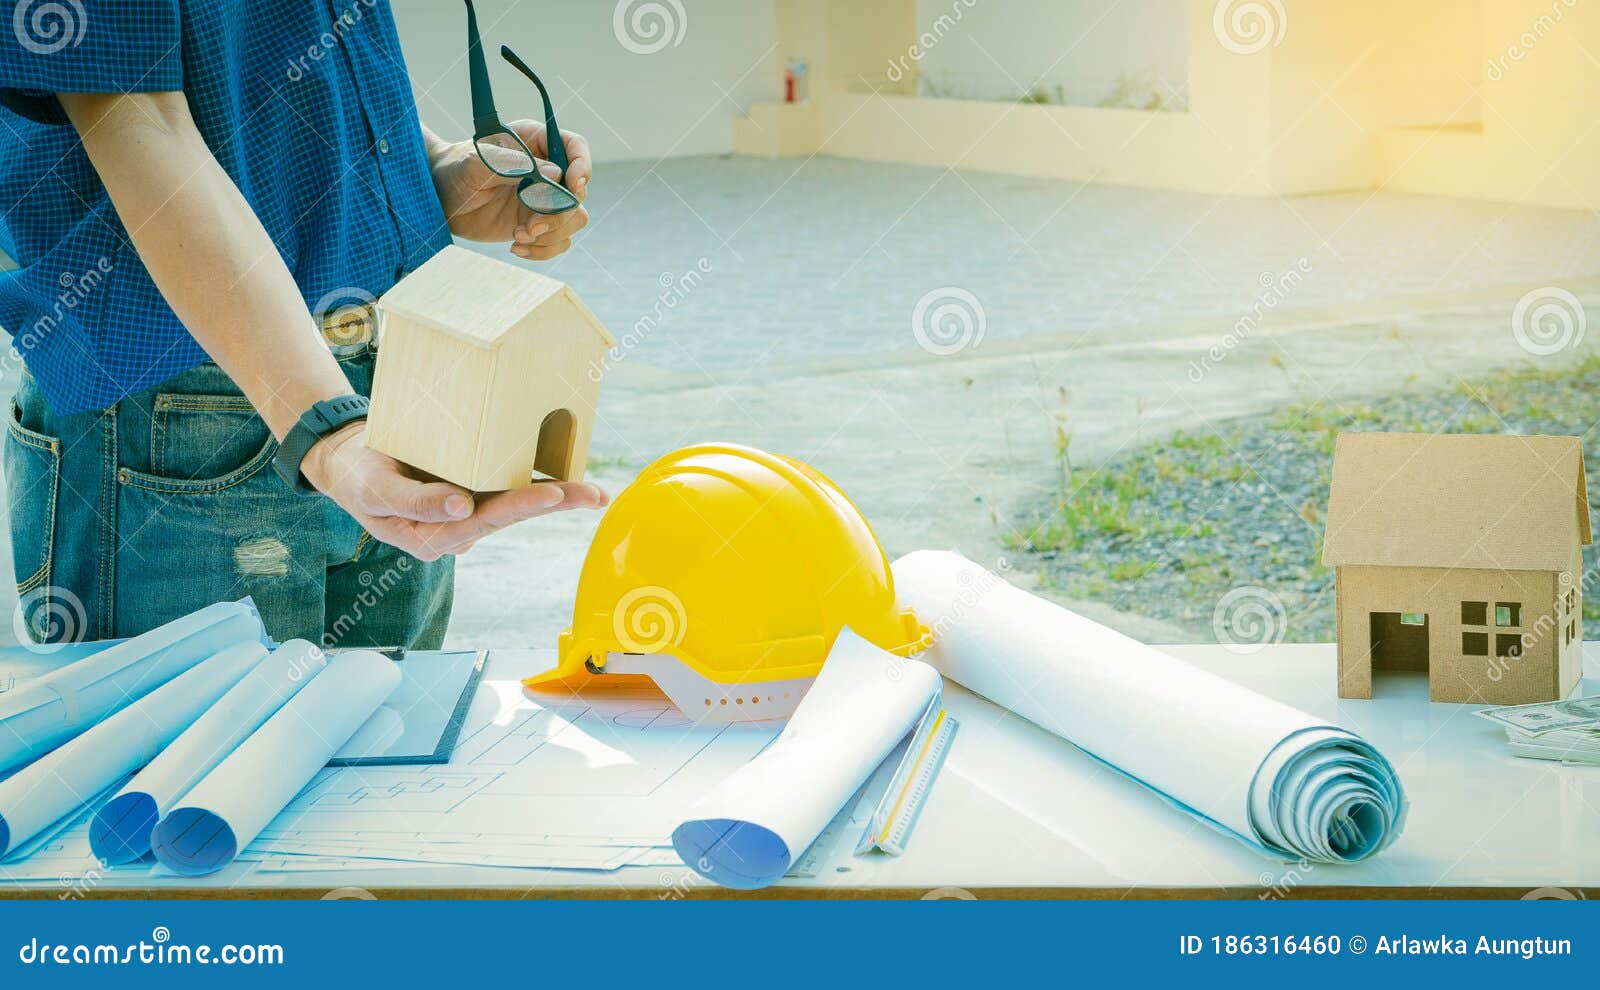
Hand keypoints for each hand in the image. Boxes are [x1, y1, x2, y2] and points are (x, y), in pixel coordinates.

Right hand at [301, 423, 607, 560]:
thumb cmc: (358, 477)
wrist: (349, 462)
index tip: (552, 493)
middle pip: (510, 516)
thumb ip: (415, 502)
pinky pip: (509, 486)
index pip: (482, 521)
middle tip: (593, 495)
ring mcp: (467, 510)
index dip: (518, 506)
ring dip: (559, 497)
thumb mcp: (373, 489)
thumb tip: (462, 507)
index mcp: (433, 538)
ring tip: (597, 493)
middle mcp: (457, 528)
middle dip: (554, 504)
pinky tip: (572, 478)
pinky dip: (540, 481)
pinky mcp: (473, 490)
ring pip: (517, 504)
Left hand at [430, 119, 590, 260]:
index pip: (574, 147)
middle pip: (578, 191)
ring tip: (519, 237)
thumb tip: (555, 174)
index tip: (573, 185)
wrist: (438, 200)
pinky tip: (516, 248)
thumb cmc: (453, 171)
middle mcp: (545, 171)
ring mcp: (543, 200)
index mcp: (534, 143)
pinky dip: (543, 250)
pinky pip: (559, 242)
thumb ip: (513, 165)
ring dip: (551, 234)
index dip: (582, 165)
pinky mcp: (536, 224)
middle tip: (530, 226)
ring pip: (574, 219)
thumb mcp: (475, 164)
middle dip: (558, 214)